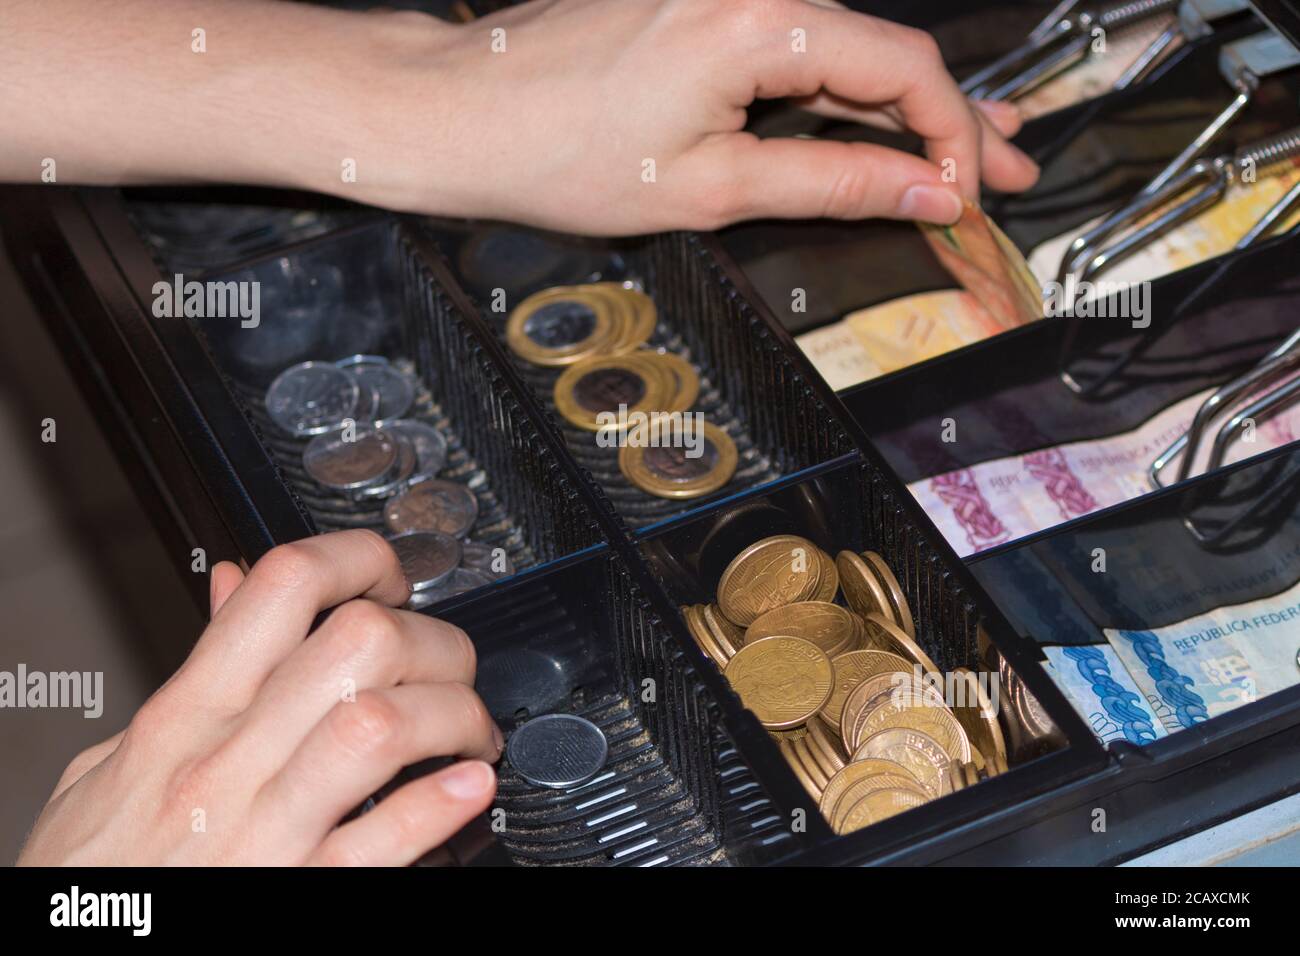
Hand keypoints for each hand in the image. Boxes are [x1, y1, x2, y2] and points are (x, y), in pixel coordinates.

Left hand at [3, 0, 1037, 234]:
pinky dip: (840, 94)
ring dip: (901, 108)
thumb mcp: (709, 187)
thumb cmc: (556, 148)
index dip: (950, 139)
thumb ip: (829, 182)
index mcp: (763, 19)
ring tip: (961, 156)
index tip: (964, 195)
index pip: (903, 71)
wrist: (460, 113)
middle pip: (885, 54)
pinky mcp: (702, 10)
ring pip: (845, 53)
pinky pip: (796, 50)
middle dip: (951, 120)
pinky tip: (874, 126)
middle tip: (1010, 169)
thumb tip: (918, 192)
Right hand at [17, 530, 500, 865]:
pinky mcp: (303, 895)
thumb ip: (191, 672)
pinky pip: (386, 836)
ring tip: (467, 733)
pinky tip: (467, 789)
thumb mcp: (113, 760)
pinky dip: (442, 803)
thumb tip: (234, 586)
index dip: (359, 560)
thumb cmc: (98, 875)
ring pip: (380, 724)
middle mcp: (227, 763)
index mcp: (186, 717)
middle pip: (359, 642)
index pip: (284, 585)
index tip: (390, 582)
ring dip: (451, 715)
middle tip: (448, 669)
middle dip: (432, 641)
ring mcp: (266, 831)